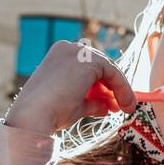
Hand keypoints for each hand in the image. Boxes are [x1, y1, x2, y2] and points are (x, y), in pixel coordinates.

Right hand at [4, 40, 136, 134]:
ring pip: (108, 68)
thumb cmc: (50, 113)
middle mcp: (68, 49)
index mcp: (59, 56)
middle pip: (100, 65)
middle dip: (113, 87)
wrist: (36, 115)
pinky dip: (122, 88)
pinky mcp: (89, 59)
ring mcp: (78, 51)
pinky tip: (125, 104)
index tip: (113, 104)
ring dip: (120, 88)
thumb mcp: (74, 105)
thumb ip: (91, 102)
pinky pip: (113, 72)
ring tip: (127, 108)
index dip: (103, 86)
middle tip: (122, 107)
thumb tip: (106, 106)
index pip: (87, 67)